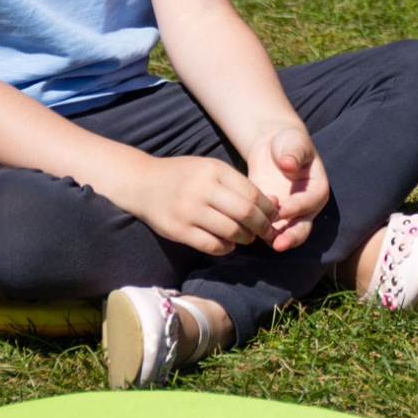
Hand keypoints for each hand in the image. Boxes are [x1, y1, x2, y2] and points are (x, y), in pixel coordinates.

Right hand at [129, 154, 277, 254]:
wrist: (143, 183)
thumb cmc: (184, 176)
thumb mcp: (210, 170)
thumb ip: (238, 184)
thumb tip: (271, 203)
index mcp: (214, 170)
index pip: (252, 193)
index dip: (268, 208)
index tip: (274, 216)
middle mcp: (203, 189)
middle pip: (245, 212)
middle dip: (262, 225)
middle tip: (266, 232)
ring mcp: (189, 210)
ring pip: (230, 231)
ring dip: (245, 238)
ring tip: (247, 238)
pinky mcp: (178, 230)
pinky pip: (211, 245)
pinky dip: (225, 248)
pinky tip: (228, 245)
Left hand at [246, 125, 329, 250]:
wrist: (272, 148)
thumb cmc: (288, 143)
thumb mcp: (294, 143)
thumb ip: (294, 153)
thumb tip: (288, 164)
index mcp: (317, 190)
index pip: (309, 203)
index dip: (296, 208)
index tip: (281, 210)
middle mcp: (305, 208)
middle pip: (302, 229)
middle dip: (291, 238)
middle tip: (278, 244)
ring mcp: (288, 216)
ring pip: (284, 235)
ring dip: (273, 239)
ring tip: (258, 237)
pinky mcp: (271, 218)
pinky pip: (266, 231)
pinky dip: (258, 232)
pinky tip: (245, 229)